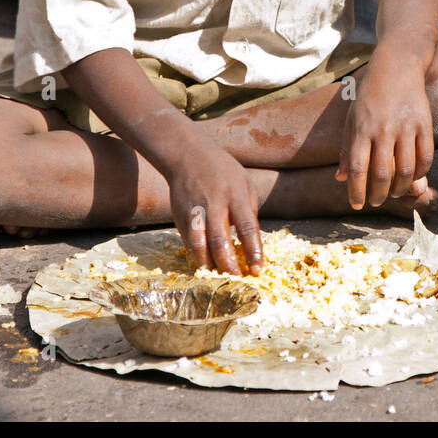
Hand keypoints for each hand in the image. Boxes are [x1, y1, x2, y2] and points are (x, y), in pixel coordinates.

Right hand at [166, 145, 262, 274]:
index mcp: (236, 195)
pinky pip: (189, 242)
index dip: (253, 250)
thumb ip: (248, 212)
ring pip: (199, 244)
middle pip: (221, 240)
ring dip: (210, 266)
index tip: (257, 269)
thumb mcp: (245, 185)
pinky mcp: (180, 217)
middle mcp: (215, 203)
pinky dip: (197, 257)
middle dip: (229, 265)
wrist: (188, 156)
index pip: (248, 227)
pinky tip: (206, 267)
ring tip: (220, 280)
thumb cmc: (224, 173)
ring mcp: (195, 211)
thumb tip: (252, 243)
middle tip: (238, 281)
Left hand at [335, 59, 433, 208]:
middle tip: (376, 202)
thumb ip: (346, 148)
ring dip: (400, 188)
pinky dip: (420, 173)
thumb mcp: (352, 117)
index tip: (357, 205)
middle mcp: (384, 129)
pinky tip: (413, 177)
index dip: (357, 192)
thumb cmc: (370, 93)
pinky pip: (425, 157)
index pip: (358, 170)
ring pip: (406, 170)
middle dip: (378, 195)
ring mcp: (406, 127)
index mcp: (362, 129)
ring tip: (395, 192)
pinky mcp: (424, 123)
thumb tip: (341, 178)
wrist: (397, 65)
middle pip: (383, 175)